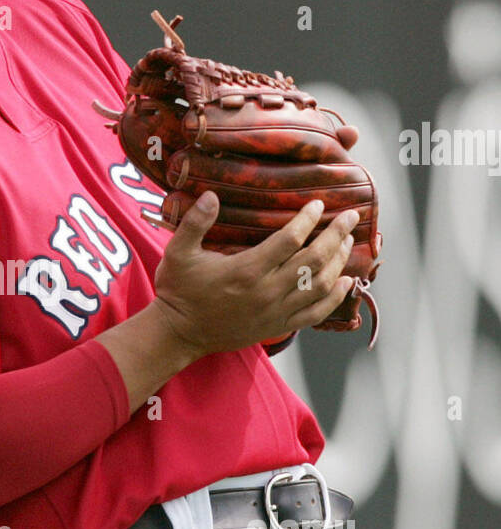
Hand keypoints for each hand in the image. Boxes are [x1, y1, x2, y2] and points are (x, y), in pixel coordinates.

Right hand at [151, 193, 358, 362]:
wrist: (178, 333)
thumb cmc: (178, 291)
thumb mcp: (178, 253)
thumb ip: (195, 223)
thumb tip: (211, 195)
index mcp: (247, 270)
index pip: (289, 240)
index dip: (308, 219)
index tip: (319, 204)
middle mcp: (267, 291)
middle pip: (314, 260)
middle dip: (336, 235)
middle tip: (352, 217)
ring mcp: (275, 312)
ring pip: (319, 285)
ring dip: (339, 262)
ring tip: (349, 242)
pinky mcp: (277, 327)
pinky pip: (315, 313)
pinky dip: (334, 297)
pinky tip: (346, 282)